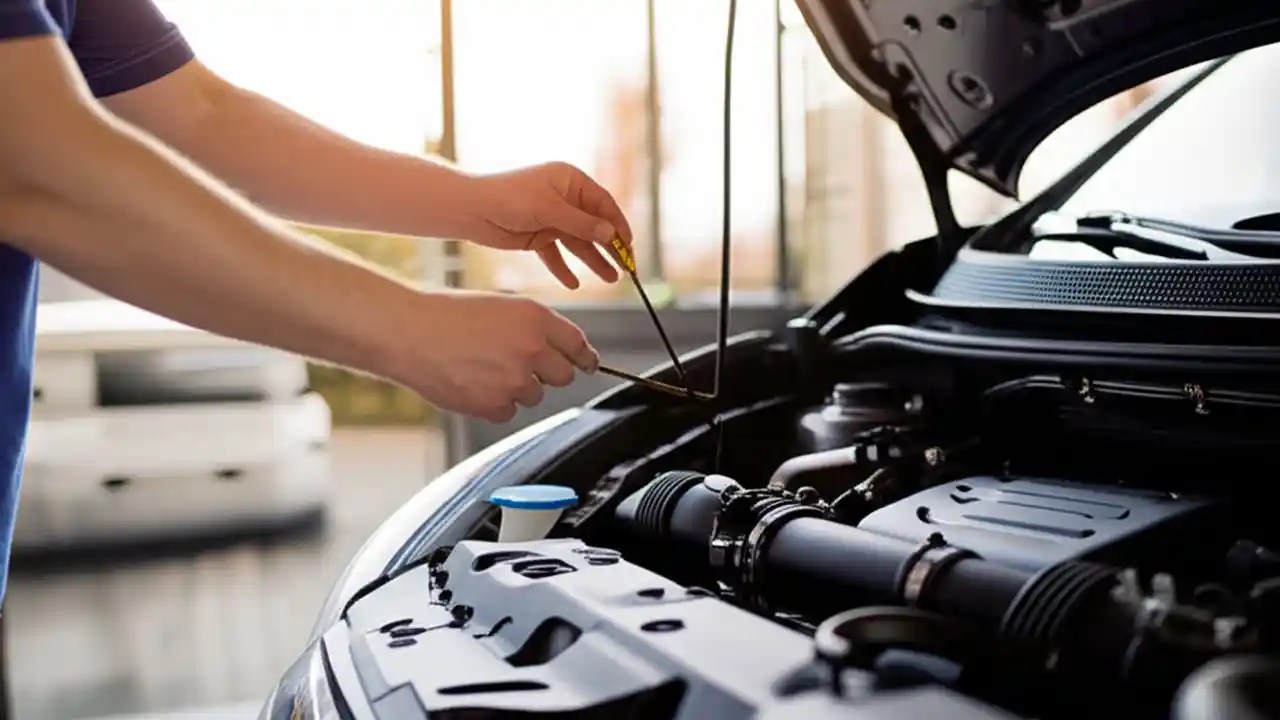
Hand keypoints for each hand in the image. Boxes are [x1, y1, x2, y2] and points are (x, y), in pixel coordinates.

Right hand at [394, 289, 598, 422]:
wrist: (408, 333)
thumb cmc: (447, 314)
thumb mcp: (500, 305)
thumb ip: (533, 327)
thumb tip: (560, 350)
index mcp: (534, 318)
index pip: (577, 344)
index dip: (583, 357)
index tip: (586, 364)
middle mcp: (530, 349)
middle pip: (564, 376)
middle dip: (550, 373)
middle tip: (524, 366)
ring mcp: (513, 380)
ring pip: (535, 396)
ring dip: (519, 388)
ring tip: (486, 369)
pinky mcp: (493, 404)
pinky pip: (509, 411)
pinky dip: (496, 403)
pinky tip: (474, 383)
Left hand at [464, 162, 634, 288]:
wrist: (472, 209)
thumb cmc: (509, 197)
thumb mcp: (550, 209)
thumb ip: (582, 223)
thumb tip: (610, 233)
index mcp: (570, 180)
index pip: (603, 204)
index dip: (618, 225)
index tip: (629, 245)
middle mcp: (563, 198)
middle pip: (594, 226)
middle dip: (610, 247)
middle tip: (626, 267)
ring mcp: (551, 218)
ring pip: (578, 242)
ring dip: (593, 261)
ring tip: (611, 278)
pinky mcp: (537, 236)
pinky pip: (556, 254)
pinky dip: (564, 268)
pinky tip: (573, 283)